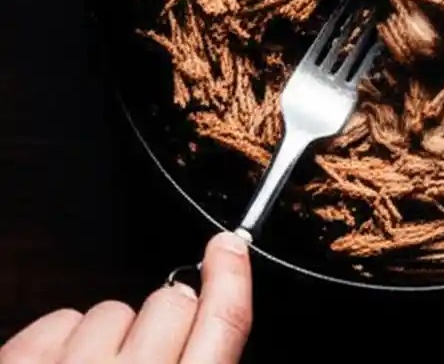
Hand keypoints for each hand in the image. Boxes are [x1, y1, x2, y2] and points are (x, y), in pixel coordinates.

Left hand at [0, 232, 253, 363]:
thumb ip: (195, 360)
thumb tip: (203, 325)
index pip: (224, 325)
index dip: (232, 278)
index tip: (229, 246)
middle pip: (170, 305)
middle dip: (162, 321)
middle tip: (145, 360)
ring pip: (111, 311)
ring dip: (104, 340)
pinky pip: (59, 321)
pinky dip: (56, 346)